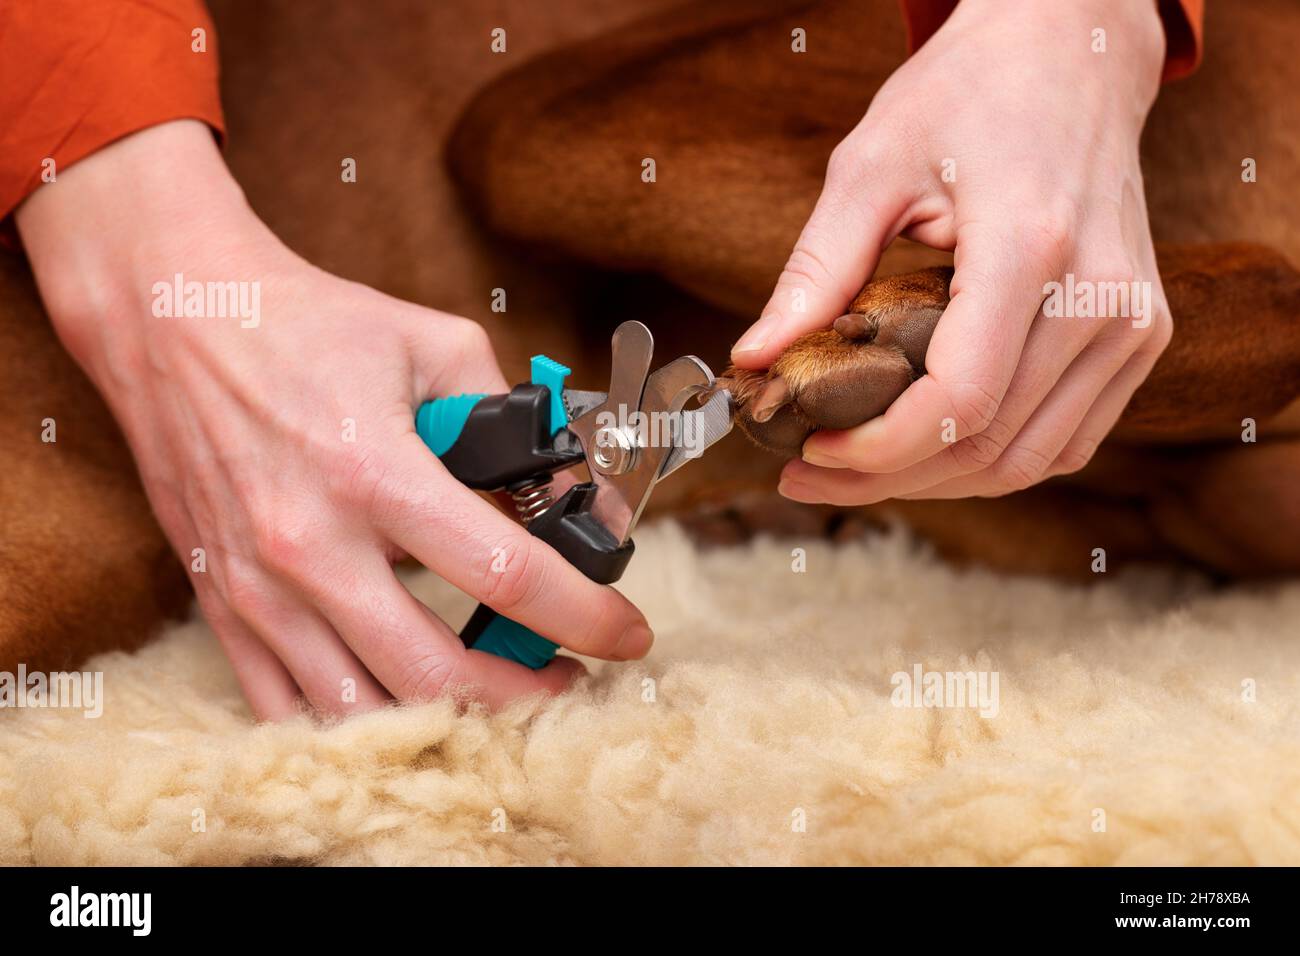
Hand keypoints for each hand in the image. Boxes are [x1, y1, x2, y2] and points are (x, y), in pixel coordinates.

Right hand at [17, 120, 652, 718]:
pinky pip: (286, 705)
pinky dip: (355, 720)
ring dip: (444, 720)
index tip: (626, 633)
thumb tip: (564, 487)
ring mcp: (259, 586)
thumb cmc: (306, 324)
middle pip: (436, 674)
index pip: (505, 573)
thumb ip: (506, 415)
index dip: (583, 614)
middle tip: (565, 683)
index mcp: (374, 472)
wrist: (171, 316)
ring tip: (492, 696)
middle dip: (523, 696)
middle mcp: (312, 545)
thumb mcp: (429, 343)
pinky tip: (403, 700)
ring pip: (361, 709)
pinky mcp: (223, 603)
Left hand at [731, 0, 1172, 503]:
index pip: (960, 399)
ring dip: (937, 480)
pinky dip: (994, 459)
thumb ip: (816, 271)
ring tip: (857, 468)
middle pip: (989, 444)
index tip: (810, 450)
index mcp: (1032, 248)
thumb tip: (754, 358)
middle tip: (810, 472)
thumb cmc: (970, 94)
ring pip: (1028, 459)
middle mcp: (1100, 297)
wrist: (1075, 51)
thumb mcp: (871, 166)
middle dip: (888, 477)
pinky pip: (1068, 440)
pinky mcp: (1140, 335)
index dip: (878, 451)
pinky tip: (929, 447)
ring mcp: (1132, 322)